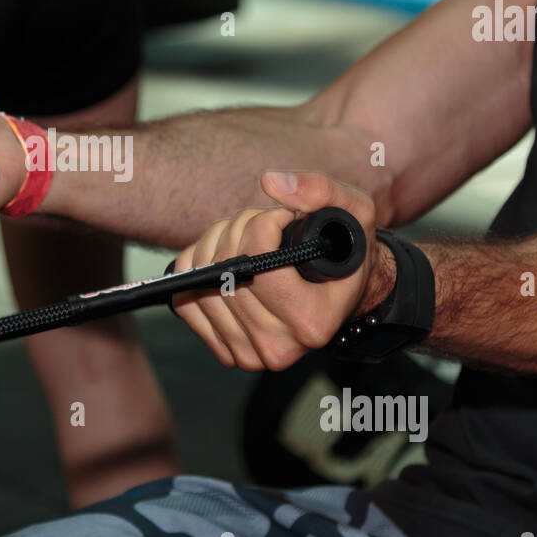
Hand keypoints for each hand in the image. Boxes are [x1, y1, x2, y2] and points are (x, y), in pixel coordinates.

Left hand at [169, 171, 389, 370]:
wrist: (338, 297)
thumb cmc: (345, 252)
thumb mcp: (353, 213)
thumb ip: (320, 190)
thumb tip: (269, 182)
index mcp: (312, 322)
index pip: (258, 261)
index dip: (263, 223)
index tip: (283, 217)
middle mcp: (276, 346)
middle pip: (227, 267)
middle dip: (240, 227)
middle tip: (263, 222)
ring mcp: (245, 353)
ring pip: (202, 277)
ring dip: (217, 243)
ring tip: (247, 239)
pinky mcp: (222, 350)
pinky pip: (183, 297)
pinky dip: (197, 267)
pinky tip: (225, 260)